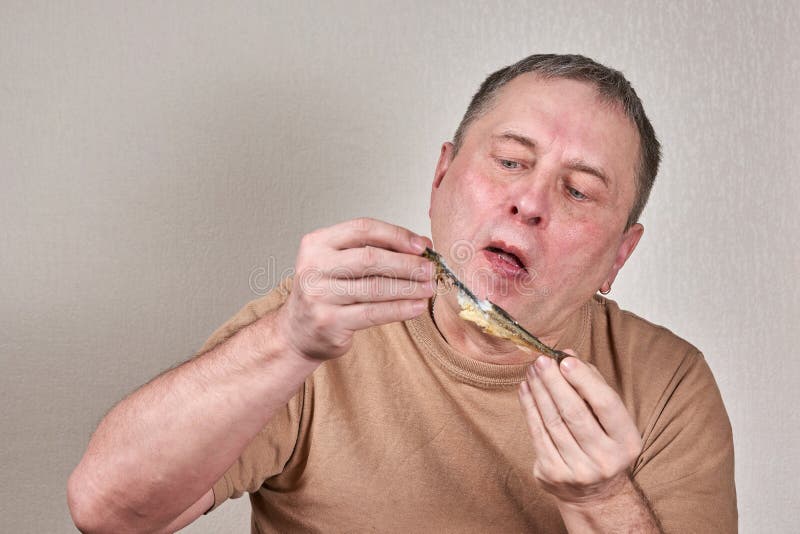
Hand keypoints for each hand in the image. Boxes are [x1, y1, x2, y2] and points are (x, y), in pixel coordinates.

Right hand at [276, 218, 435, 361]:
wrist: (298, 331)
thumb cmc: (327, 291)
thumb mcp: (341, 263)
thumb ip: (375, 250)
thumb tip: (422, 244)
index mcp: (317, 243)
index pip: (362, 229)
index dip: (396, 235)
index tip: (422, 245)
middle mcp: (314, 266)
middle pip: (371, 258)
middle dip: (406, 263)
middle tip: (430, 268)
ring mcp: (320, 295)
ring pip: (375, 287)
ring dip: (408, 287)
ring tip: (429, 288)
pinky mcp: (330, 321)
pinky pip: (374, 313)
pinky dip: (400, 309)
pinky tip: (417, 306)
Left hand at [517, 353, 642, 506]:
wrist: (593, 492)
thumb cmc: (602, 442)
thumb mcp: (609, 418)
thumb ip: (592, 384)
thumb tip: (567, 355)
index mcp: (627, 442)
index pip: (606, 404)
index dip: (584, 380)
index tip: (565, 359)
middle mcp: (605, 459)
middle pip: (574, 412)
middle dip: (555, 382)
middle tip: (542, 360)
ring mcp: (578, 470)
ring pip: (552, 421)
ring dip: (539, 391)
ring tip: (532, 370)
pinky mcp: (553, 473)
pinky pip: (537, 433)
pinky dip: (529, 408)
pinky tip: (525, 390)